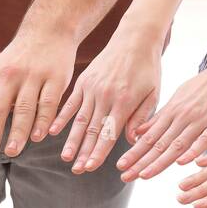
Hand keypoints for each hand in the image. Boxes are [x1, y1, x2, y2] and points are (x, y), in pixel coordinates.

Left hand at [0, 28, 76, 159]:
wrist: (48, 30)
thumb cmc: (15, 60)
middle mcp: (8, 75)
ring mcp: (32, 76)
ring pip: (23, 108)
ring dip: (17, 132)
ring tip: (11, 152)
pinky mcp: (55, 78)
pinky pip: (48, 103)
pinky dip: (42, 121)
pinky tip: (37, 137)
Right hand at [51, 30, 159, 172]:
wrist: (135, 36)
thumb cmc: (148, 67)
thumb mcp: (153, 92)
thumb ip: (142, 117)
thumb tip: (132, 141)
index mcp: (124, 102)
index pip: (109, 133)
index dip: (99, 152)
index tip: (90, 167)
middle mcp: (105, 97)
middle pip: (92, 131)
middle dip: (84, 152)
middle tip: (77, 170)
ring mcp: (92, 89)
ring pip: (80, 120)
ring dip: (72, 140)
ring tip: (66, 158)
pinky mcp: (83, 82)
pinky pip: (71, 103)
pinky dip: (61, 117)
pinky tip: (53, 132)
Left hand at [117, 56, 206, 181]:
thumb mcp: (179, 97)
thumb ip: (160, 117)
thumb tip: (138, 132)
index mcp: (172, 111)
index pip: (149, 137)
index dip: (135, 153)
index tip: (121, 166)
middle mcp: (183, 117)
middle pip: (159, 144)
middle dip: (140, 162)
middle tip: (124, 176)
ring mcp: (201, 120)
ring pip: (177, 144)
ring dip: (159, 162)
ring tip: (144, 175)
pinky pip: (205, 139)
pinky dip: (193, 151)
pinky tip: (182, 163)